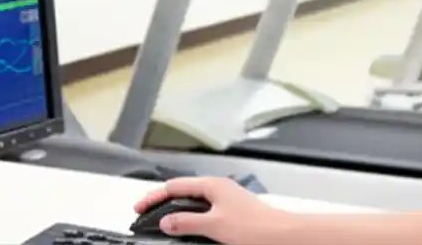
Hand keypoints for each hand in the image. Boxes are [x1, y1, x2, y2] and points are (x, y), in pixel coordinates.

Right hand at [134, 177, 296, 244]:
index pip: (174, 186)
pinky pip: (204, 212)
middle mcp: (219, 189)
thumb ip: (187, 222)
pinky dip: (190, 218)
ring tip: (162, 222)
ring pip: (193, 202)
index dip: (154, 197)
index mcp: (212, 185)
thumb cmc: (255, 227)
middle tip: (146, 213)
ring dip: (176, 211)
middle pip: (182, 191)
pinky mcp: (231, 213)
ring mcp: (226, 200)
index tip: (139, 207)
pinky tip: (187, 229)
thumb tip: (166, 221)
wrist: (282, 236)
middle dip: (162, 202)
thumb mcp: (214, 225)